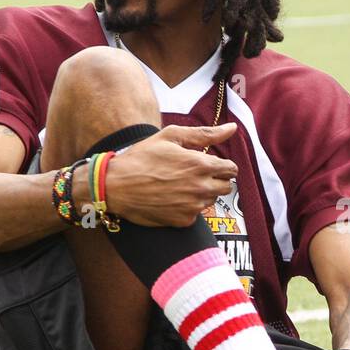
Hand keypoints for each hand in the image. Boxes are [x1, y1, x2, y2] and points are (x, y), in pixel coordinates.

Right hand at [104, 124, 238, 227]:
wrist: (116, 185)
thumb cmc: (143, 157)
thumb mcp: (172, 136)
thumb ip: (206, 133)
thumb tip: (233, 127)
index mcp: (202, 165)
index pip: (232, 169)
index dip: (221, 165)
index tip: (208, 164)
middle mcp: (201, 188)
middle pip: (226, 186)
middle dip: (215, 179)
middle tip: (193, 174)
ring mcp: (193, 207)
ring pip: (211, 200)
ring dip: (202, 193)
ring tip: (179, 185)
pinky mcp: (184, 221)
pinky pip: (196, 214)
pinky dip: (188, 207)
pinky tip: (171, 198)